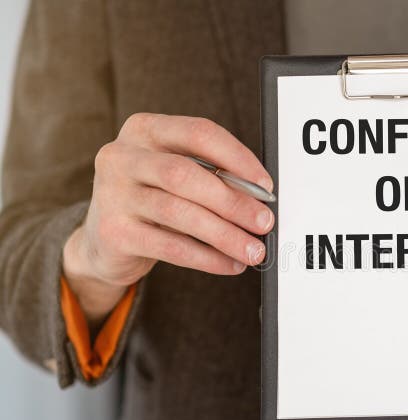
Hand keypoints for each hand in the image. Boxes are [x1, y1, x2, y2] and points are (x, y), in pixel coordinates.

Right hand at [63, 113, 273, 321]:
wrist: (104, 238)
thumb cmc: (152, 198)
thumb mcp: (176, 176)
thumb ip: (211, 176)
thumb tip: (259, 198)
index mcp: (145, 130)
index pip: (198, 133)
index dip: (238, 158)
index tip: (265, 185)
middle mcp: (122, 156)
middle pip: (186, 174)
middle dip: (233, 201)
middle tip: (263, 221)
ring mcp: (112, 194)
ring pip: (179, 212)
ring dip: (224, 234)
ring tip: (252, 249)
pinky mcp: (113, 232)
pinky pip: (170, 246)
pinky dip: (207, 257)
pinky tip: (230, 263)